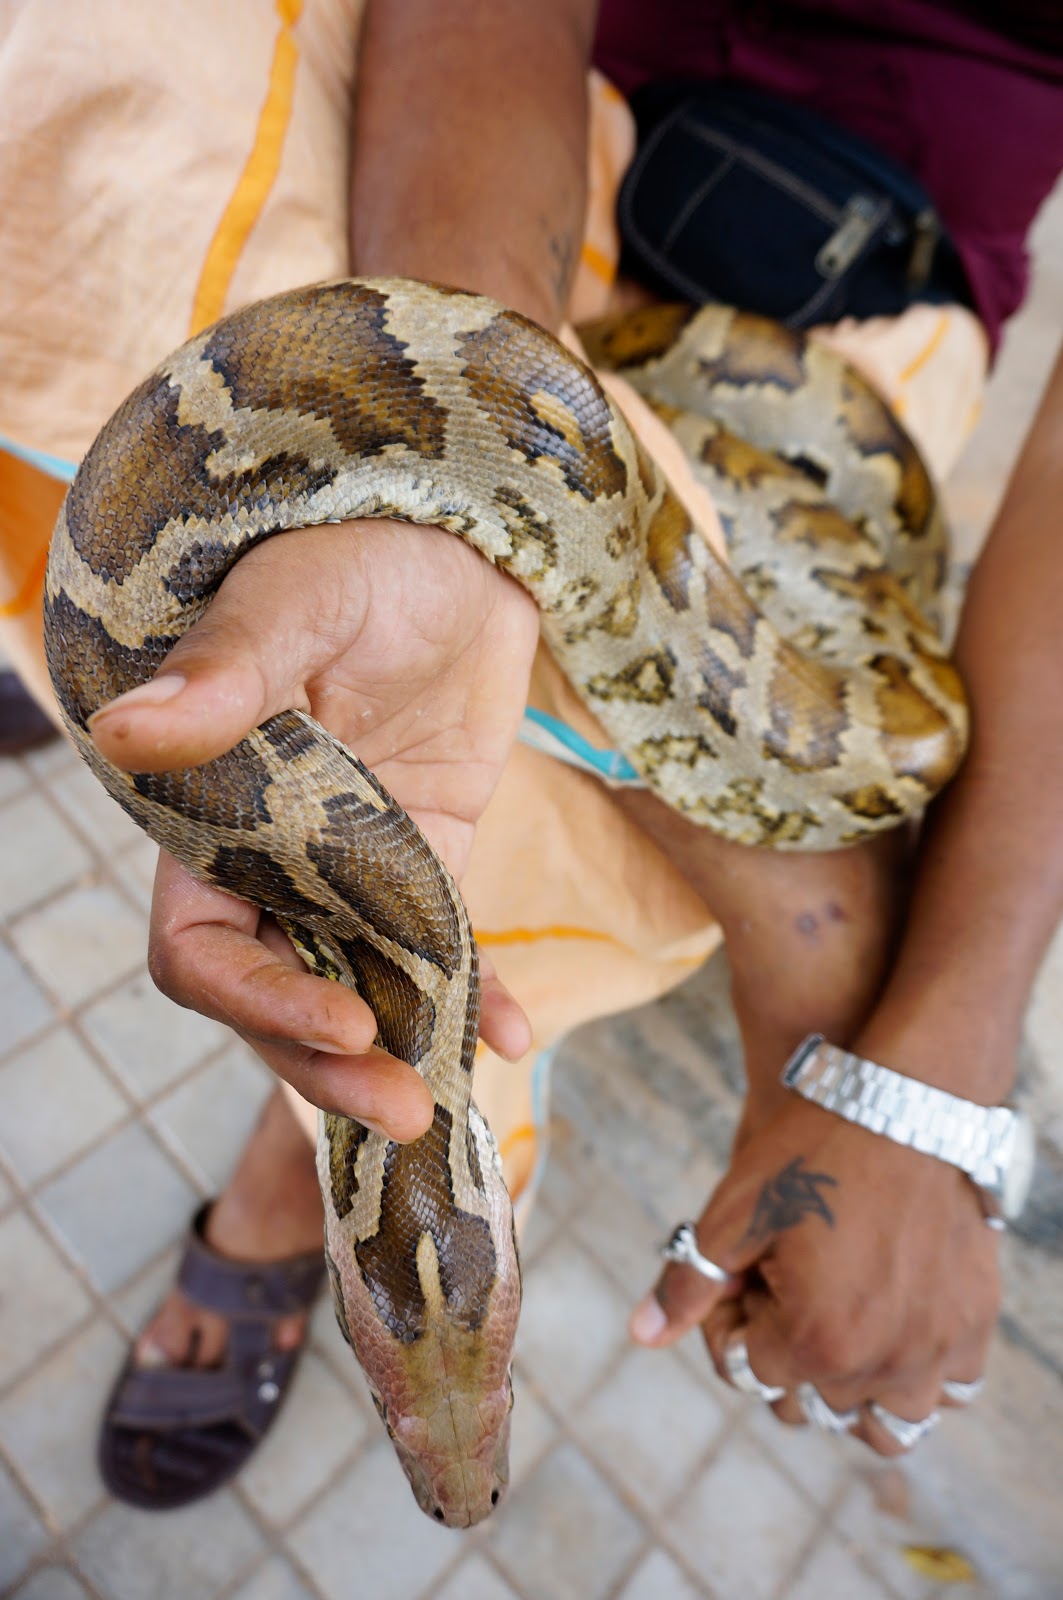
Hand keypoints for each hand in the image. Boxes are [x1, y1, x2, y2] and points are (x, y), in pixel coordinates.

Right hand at [89, 518, 539, 1137]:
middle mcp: (272, 855)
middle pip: (278, 996)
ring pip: (358, 988)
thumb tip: (125, 732)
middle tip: (405, 1114)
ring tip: (450, 1109)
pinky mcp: (429, 856)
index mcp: (210, 809)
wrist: (457, 530)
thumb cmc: (357, 542)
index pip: (201, 950)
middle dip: (329, 1064)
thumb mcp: (297, 598)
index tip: (346, 1022)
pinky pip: (443, 949)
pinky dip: (474, 1001)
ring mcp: (355, 865)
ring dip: (400, 1053)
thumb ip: (227, 673)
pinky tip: (514, 1041)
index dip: (259, 1003)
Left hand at [630, 1094, 997, 1454]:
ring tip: (836, 1320)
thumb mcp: (736, 1211)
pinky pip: (950, 1385)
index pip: (749, 1372)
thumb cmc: (814, 1152)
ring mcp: (937, 1347)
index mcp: (815, 1340)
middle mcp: (882, 1362)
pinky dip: (918, 1371)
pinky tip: (890, 1320)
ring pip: (888, 1419)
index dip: (729, 1321)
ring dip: (854, 1386)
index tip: (740, 1275)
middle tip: (785, 1286)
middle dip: (785, 1352)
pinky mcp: (975, 1323)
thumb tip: (643, 1335)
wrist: (908, 1103)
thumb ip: (690, 1283)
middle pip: (812, 1401)